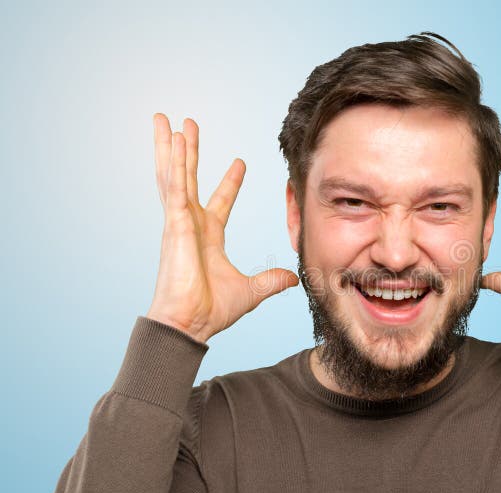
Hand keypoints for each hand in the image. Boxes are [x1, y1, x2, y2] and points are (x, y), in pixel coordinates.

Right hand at [146, 114, 298, 343]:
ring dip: (173, 147)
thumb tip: (292, 279)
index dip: (229, 182)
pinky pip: (175, 186)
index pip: (219, 201)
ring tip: (168, 119)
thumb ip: (271, 281)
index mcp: (207, 236)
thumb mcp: (251, 291)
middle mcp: (191, 224)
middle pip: (188, 178)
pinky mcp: (174, 224)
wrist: (190, 324)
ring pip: (174, 174)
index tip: (240, 163)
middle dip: (189, 152)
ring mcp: (179, 222)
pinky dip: (175, 162)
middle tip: (187, 124)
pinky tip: (175, 140)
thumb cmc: (211, 311)